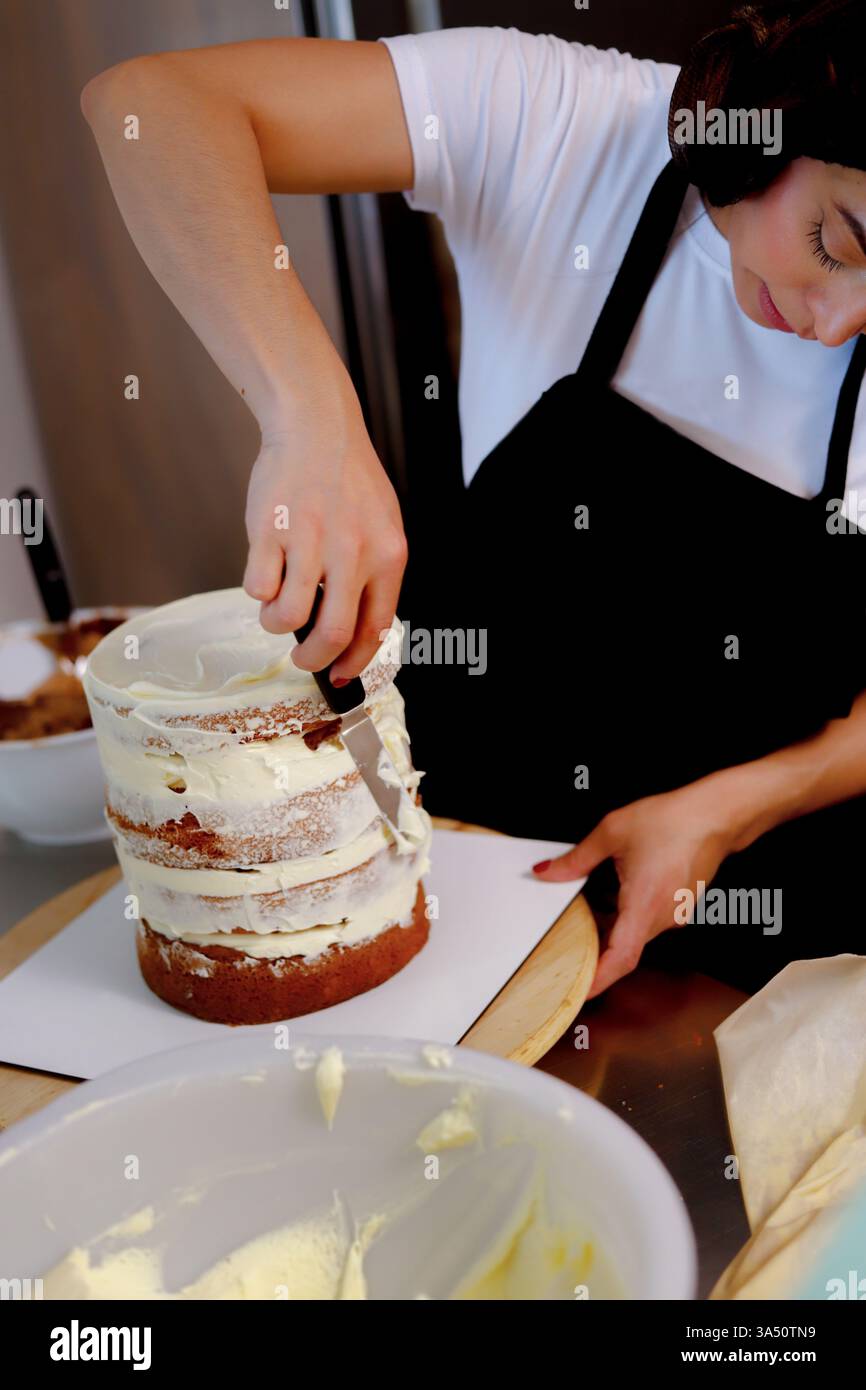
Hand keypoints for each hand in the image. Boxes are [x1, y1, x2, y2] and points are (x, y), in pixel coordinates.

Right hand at [243, 383, 407, 680]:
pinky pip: (257, 587)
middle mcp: (353, 552)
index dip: (354, 662)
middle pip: (332, 635)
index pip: (374, 629)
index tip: (339, 675)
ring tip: (275, 607)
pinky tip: (265, 570)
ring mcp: (310, 541)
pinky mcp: (271, 531)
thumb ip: (373, 574)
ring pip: (287, 616)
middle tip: (300, 658)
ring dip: (275, 624)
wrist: (317, 427)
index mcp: (387, 556)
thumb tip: (354, 632)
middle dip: (311, 661)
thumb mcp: (382, 526)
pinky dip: (257, 592)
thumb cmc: (347, 480)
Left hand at [532, 781, 740, 996]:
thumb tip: (549, 872)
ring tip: (591, 900)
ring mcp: (674, 915)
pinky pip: (648, 920)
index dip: (598, 980)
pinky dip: (628, 913)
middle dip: (595, 945)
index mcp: (644, 904)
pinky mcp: (680, 908)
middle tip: (567, 936)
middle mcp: (663, 917)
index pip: (620, 958)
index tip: (578, 992)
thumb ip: (577, 859)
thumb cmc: (674, 821)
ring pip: (635, 933)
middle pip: (623, 947)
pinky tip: (618, 888)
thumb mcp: (612, 832)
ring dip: (612, 924)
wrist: (716, 815)